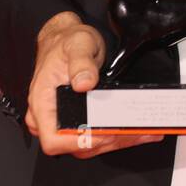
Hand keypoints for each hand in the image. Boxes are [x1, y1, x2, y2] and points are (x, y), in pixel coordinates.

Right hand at [24, 11, 163, 158]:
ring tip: (142, 131)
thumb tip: (84, 82)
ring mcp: (63, 121)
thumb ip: (81, 62)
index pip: (53, 140)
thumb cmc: (66, 43)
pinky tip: (135, 128)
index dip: (78, 143)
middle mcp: (49, 117)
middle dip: (109, 141)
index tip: (102, 134)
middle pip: (77, 146)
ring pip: (89, 145)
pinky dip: (116, 134)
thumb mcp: (77, 44)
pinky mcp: (76, 122)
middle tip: (135, 131)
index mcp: (42, 102)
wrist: (66, 40)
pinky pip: (94, 136)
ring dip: (118, 140)